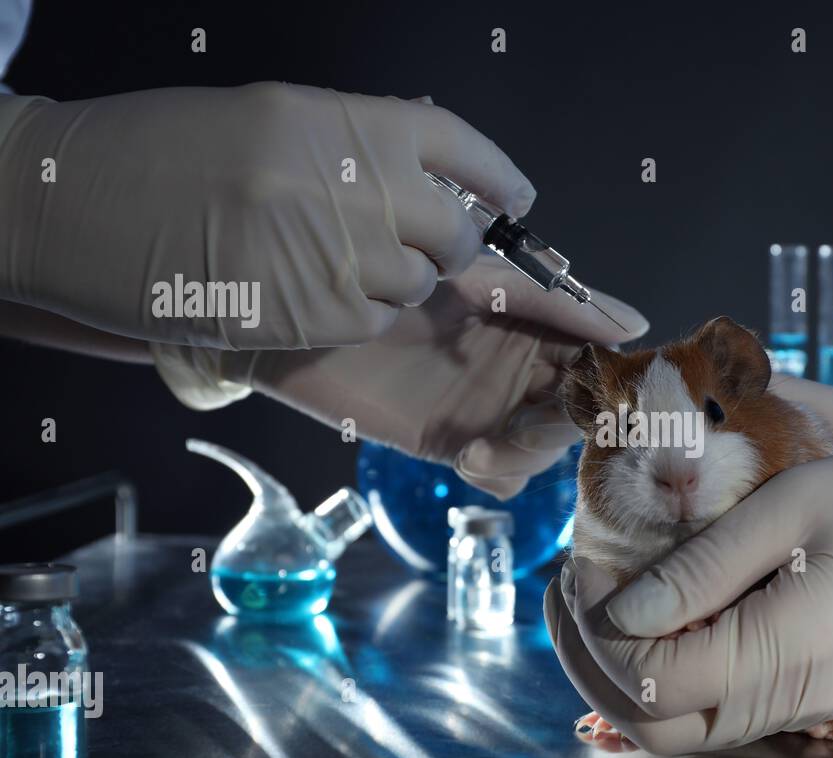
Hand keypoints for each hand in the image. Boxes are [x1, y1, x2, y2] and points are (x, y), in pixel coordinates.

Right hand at [0, 83, 533, 347]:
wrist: (76, 203)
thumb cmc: (167, 153)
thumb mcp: (274, 121)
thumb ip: (356, 148)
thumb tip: (425, 179)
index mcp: (347, 124)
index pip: (459, 148)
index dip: (497, 177)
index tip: (517, 198)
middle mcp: (356, 188)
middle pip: (452, 232)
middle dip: (447, 246)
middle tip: (418, 246)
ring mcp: (337, 257)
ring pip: (414, 285)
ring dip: (393, 283)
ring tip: (330, 264)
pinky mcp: (310, 316)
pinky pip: (369, 321)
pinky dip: (352, 315)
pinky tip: (303, 291)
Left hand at [242, 255, 646, 497]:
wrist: (308, 325)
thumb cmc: (390, 283)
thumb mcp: (481, 282)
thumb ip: (555, 303)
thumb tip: (636, 323)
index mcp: (536, 326)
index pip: (597, 360)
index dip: (607, 384)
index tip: (604, 399)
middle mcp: (522, 371)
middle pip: (578, 412)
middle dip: (562, 428)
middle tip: (529, 426)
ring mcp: (492, 410)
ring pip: (546, 451)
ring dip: (525, 455)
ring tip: (480, 448)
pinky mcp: (458, 445)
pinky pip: (506, 479)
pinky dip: (498, 475)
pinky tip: (466, 457)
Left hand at [544, 444, 832, 754]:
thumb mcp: (790, 506)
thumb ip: (703, 567)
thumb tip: (623, 612)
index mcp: (791, 649)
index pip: (654, 681)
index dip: (601, 632)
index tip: (585, 567)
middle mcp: (793, 699)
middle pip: (658, 723)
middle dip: (594, 662)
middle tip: (571, 590)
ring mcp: (804, 706)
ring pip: (684, 725)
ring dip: (626, 670)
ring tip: (598, 598)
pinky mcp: (809, 696)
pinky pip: (719, 708)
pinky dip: (669, 674)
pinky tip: (655, 617)